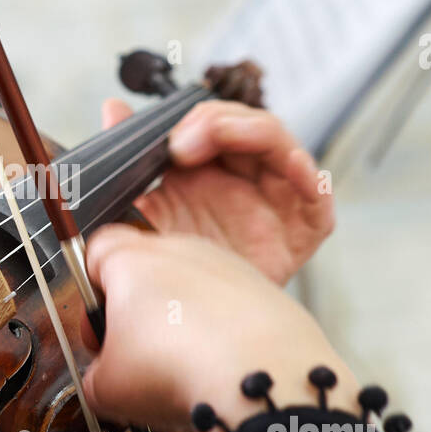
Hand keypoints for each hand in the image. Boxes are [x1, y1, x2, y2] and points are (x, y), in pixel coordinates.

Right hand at [82, 226, 357, 431]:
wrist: (262, 381)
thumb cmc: (183, 371)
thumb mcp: (106, 389)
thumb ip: (96, 376)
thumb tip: (105, 382)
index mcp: (132, 260)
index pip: (94, 251)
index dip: (89, 292)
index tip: (98, 329)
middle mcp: (181, 251)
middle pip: (145, 273)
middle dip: (139, 316)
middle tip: (137, 359)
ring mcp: (227, 268)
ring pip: (190, 292)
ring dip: (183, 327)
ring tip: (184, 375)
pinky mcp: (264, 292)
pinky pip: (230, 311)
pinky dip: (222, 338)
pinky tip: (219, 374)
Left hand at [102, 98, 332, 284]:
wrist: (190, 323)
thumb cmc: (176, 268)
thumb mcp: (145, 208)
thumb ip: (129, 159)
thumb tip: (112, 109)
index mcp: (213, 170)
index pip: (218, 122)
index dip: (201, 118)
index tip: (172, 136)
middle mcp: (248, 181)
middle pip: (251, 127)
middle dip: (219, 121)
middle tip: (184, 141)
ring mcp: (277, 202)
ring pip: (284, 148)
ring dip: (254, 132)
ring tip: (223, 135)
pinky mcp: (303, 231)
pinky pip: (318, 199)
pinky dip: (309, 178)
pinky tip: (292, 165)